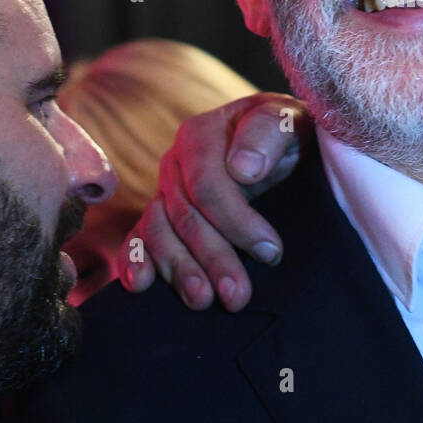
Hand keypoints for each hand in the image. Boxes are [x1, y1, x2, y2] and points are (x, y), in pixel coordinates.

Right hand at [120, 93, 311, 310]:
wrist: (280, 143)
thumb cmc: (287, 133)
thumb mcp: (288, 121)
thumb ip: (269, 132)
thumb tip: (242, 168)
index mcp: (200, 135)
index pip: (207, 186)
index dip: (237, 222)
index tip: (271, 252)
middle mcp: (175, 163)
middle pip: (185, 216)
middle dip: (211, 258)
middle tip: (236, 295)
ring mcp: (165, 190)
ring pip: (160, 233)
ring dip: (178, 270)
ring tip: (202, 301)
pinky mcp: (163, 215)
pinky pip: (140, 237)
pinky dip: (135, 260)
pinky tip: (140, 285)